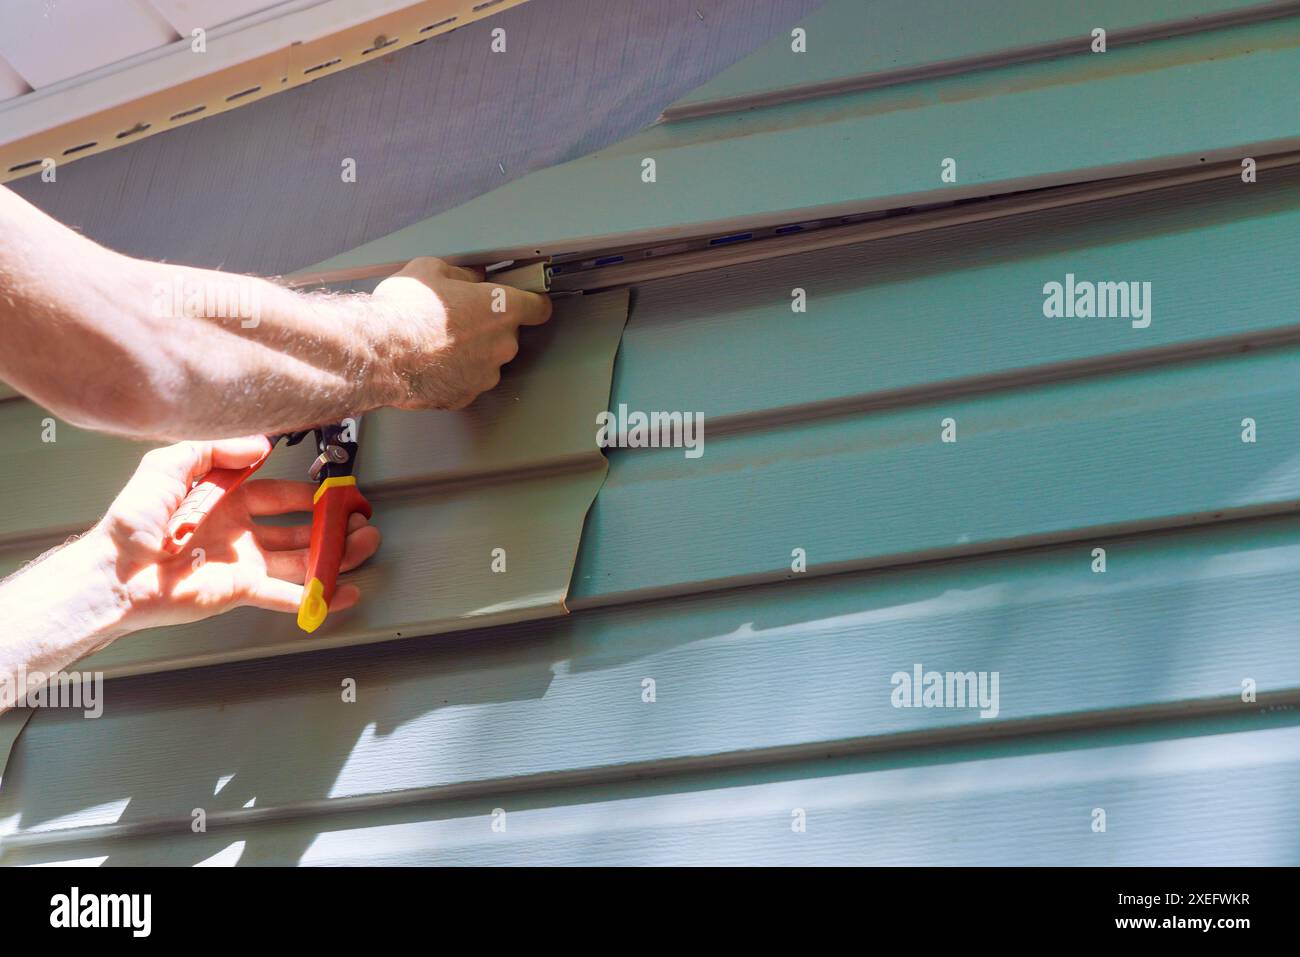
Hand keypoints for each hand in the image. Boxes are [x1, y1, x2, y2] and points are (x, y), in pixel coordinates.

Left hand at [90, 437, 380, 630]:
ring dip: (334, 555)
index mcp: (224, 501)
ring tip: (363, 548)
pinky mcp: (241, 590)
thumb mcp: (169, 465)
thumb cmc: (131, 523)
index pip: (279, 494)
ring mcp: (242, 562)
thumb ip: (213, 449)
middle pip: (299, 528)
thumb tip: (258, 444)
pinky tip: (341, 592)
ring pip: (301, 559)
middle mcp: (238, 532)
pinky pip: (286, 594)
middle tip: (358, 521)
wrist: (115, 572)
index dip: (309, 492)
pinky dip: (316, 596)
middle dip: (332, 526)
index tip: (334, 490)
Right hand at [372, 256, 551, 409]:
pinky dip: (454, 373)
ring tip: (437, 341)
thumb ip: (461, 274)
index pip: (539, 307)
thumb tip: (469, 276)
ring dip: (470, 352)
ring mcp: (485, 374)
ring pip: (486, 360)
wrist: (379, 355)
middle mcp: (501, 345)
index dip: (532, 303)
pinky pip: (466, 380)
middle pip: (507, 334)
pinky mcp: (465, 395)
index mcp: (501, 309)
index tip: (528, 302)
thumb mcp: (431, 270)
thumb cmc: (404, 314)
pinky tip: (430, 361)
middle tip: (457, 317)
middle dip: (487, 326)